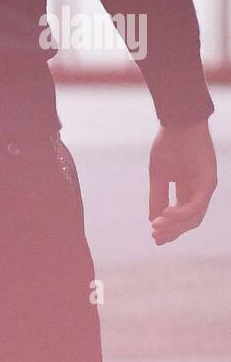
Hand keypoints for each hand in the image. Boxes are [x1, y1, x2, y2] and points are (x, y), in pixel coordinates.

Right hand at [149, 120, 216, 245]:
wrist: (178, 123)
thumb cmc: (168, 144)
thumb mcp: (158, 174)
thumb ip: (157, 196)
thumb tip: (152, 219)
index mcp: (187, 188)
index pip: (181, 215)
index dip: (169, 228)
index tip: (154, 237)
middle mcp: (199, 191)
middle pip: (189, 220)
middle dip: (172, 231)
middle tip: (156, 237)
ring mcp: (205, 187)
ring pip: (195, 216)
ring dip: (176, 225)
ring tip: (158, 227)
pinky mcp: (209, 182)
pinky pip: (197, 204)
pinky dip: (182, 212)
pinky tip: (166, 214)